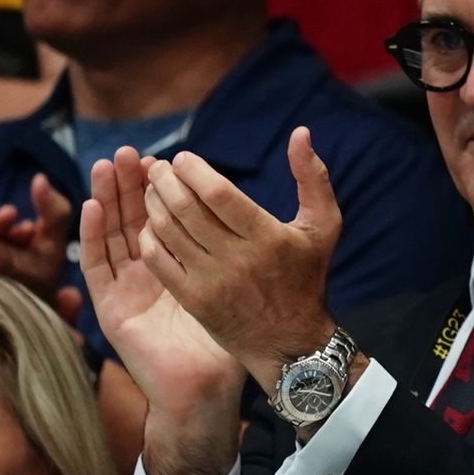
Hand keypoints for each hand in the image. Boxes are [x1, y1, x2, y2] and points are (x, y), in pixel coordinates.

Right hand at [81, 148, 243, 474]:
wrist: (205, 390)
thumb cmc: (227, 344)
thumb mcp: (234, 290)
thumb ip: (235, 256)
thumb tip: (252, 220)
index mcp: (177, 268)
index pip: (163, 220)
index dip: (159, 190)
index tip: (161, 158)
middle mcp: (148, 276)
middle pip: (133, 221)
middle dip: (129, 186)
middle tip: (129, 152)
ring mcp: (126, 291)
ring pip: (111, 236)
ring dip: (107, 200)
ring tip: (107, 166)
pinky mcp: (110, 309)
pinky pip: (96, 267)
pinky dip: (92, 236)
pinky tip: (93, 207)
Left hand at [137, 127, 342, 389]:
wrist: (290, 341)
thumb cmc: (306, 277)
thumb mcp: (324, 225)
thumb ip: (313, 177)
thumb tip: (301, 133)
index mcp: (269, 237)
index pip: (218, 193)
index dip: (194, 170)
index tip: (183, 159)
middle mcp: (239, 259)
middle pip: (186, 208)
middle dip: (165, 181)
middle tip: (159, 168)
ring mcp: (212, 281)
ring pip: (168, 231)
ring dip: (153, 204)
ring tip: (152, 190)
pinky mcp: (194, 300)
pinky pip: (159, 260)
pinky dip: (149, 237)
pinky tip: (151, 224)